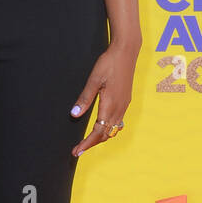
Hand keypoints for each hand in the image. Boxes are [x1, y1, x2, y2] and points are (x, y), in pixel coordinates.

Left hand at [69, 39, 138, 156]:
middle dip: (92, 144)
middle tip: (78, 150)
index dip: (87, 143)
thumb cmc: (109, 63)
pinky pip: (118, 121)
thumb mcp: (94, 80)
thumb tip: (75, 114)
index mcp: (110, 105)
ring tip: (88, 142)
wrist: (126, 52)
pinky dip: (108, 129)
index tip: (76, 151)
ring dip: (101, 137)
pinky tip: (101, 127)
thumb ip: (85, 98)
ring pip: (113, 129)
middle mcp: (119, 108)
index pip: (98, 132)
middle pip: (106, 134)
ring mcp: (124, 105)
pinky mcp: (126, 100)